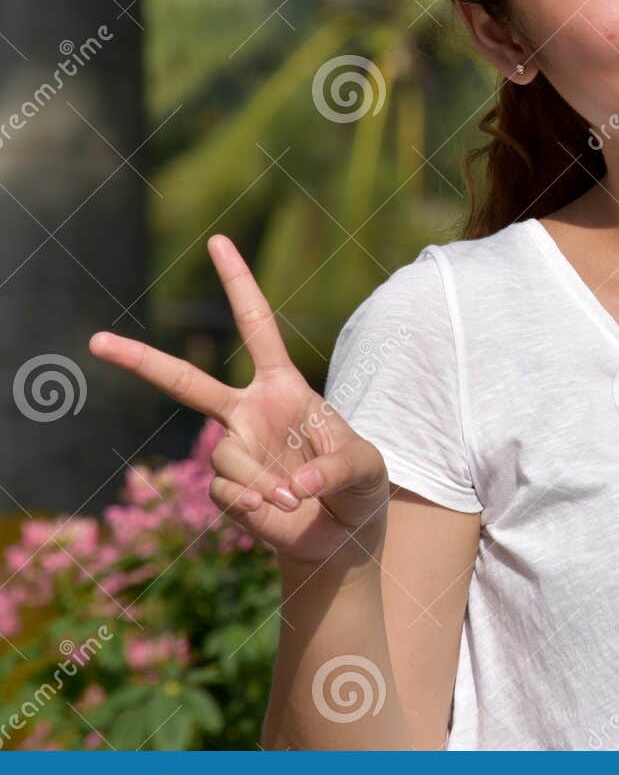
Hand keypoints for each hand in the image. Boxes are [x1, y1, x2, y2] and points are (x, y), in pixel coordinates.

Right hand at [89, 235, 389, 570]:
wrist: (342, 532)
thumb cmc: (358, 486)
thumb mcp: (366, 467)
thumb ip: (334, 468)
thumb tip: (289, 487)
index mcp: (283, 386)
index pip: (257, 326)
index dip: (238, 285)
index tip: (218, 242)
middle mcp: (248, 413)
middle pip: (185, 382)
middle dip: (140, 361)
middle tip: (97, 341)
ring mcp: (234, 450)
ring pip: (225, 454)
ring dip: (262, 479)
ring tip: (293, 496)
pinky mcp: (227, 489)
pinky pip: (227, 488)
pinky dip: (255, 500)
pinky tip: (276, 508)